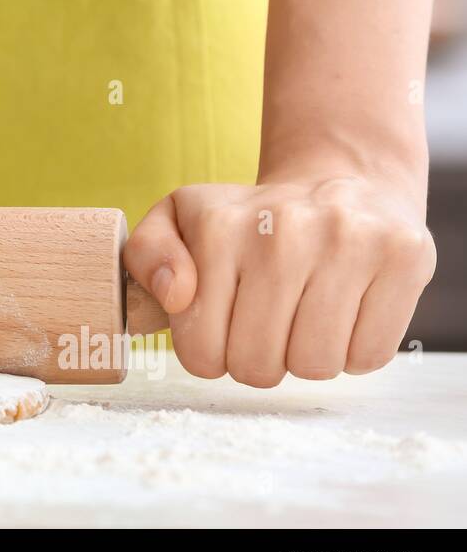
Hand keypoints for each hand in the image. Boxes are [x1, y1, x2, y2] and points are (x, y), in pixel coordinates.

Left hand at [123, 173, 435, 386]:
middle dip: (254, 361)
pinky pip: (368, 357)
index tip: (220, 326)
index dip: (207, 355)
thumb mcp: (178, 221)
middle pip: (257, 365)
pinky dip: (352, 351)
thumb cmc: (246, 220)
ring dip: (304, 358)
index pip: (200, 351)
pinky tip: (342, 312)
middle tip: (263, 325)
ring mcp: (348, 242)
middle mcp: (283, 231)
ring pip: (314, 366)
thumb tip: (176, 294)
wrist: (340, 185)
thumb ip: (147, 255)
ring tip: (301, 316)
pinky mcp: (403, 258)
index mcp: (219, 226)